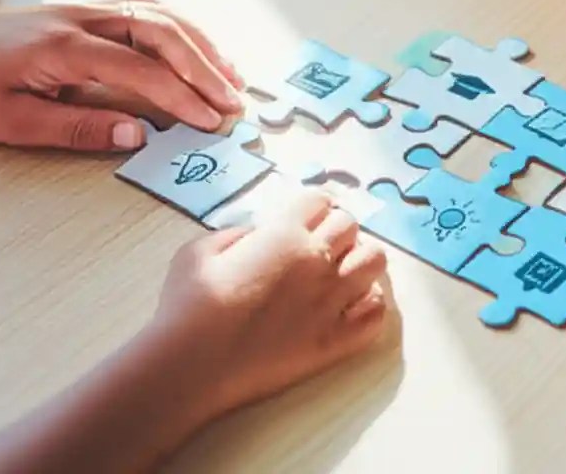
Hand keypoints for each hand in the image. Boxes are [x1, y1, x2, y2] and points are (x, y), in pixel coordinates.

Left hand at [0, 0, 243, 151]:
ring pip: (158, 13)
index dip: (183, 97)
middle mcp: (81, 18)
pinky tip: (195, 44)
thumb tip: (138, 136)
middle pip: (161, 31)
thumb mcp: (12, 121)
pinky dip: (179, 25)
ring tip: (230, 74)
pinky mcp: (82, 9)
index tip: (211, 121)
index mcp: (64, 47)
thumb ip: (78, 129)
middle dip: (205, 67)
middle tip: (234, 101)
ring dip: (200, 43)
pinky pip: (143, 5)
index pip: (143, 69)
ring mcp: (83, 8)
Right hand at [153, 189, 389, 418]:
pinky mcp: (338, 340)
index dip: (312, 207)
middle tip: (319, 246)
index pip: (320, 200)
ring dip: (360, 261)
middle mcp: (317, 261)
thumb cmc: (188, 306)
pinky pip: (377, 312)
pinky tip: (349, 308)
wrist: (192, 365)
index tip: (306, 218)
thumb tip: (257, 235)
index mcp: (284, 234)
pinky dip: (369, 304)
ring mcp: (333, 301)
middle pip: (350, 225)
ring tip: (341, 273)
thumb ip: (235, 234)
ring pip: (375, 261)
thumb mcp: (199, 251)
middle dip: (336, 230)